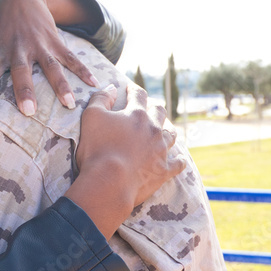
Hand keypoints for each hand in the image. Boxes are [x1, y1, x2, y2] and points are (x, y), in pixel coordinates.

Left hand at [0, 0, 96, 115]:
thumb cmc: (2, 27)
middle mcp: (18, 48)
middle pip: (21, 71)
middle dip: (25, 90)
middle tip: (28, 111)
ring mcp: (38, 44)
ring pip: (50, 66)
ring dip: (60, 85)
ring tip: (69, 104)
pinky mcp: (54, 40)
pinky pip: (70, 57)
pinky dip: (82, 70)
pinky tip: (93, 84)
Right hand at [64, 83, 184, 238]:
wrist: (109, 182)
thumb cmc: (97, 149)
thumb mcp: (91, 117)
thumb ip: (101, 98)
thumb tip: (112, 88)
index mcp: (136, 114)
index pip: (138, 95)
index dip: (133, 90)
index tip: (129, 88)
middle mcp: (153, 129)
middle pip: (159, 112)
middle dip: (154, 108)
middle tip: (148, 108)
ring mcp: (161, 150)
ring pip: (171, 135)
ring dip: (167, 131)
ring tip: (163, 131)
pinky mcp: (164, 170)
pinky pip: (178, 164)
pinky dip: (179, 161)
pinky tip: (180, 160)